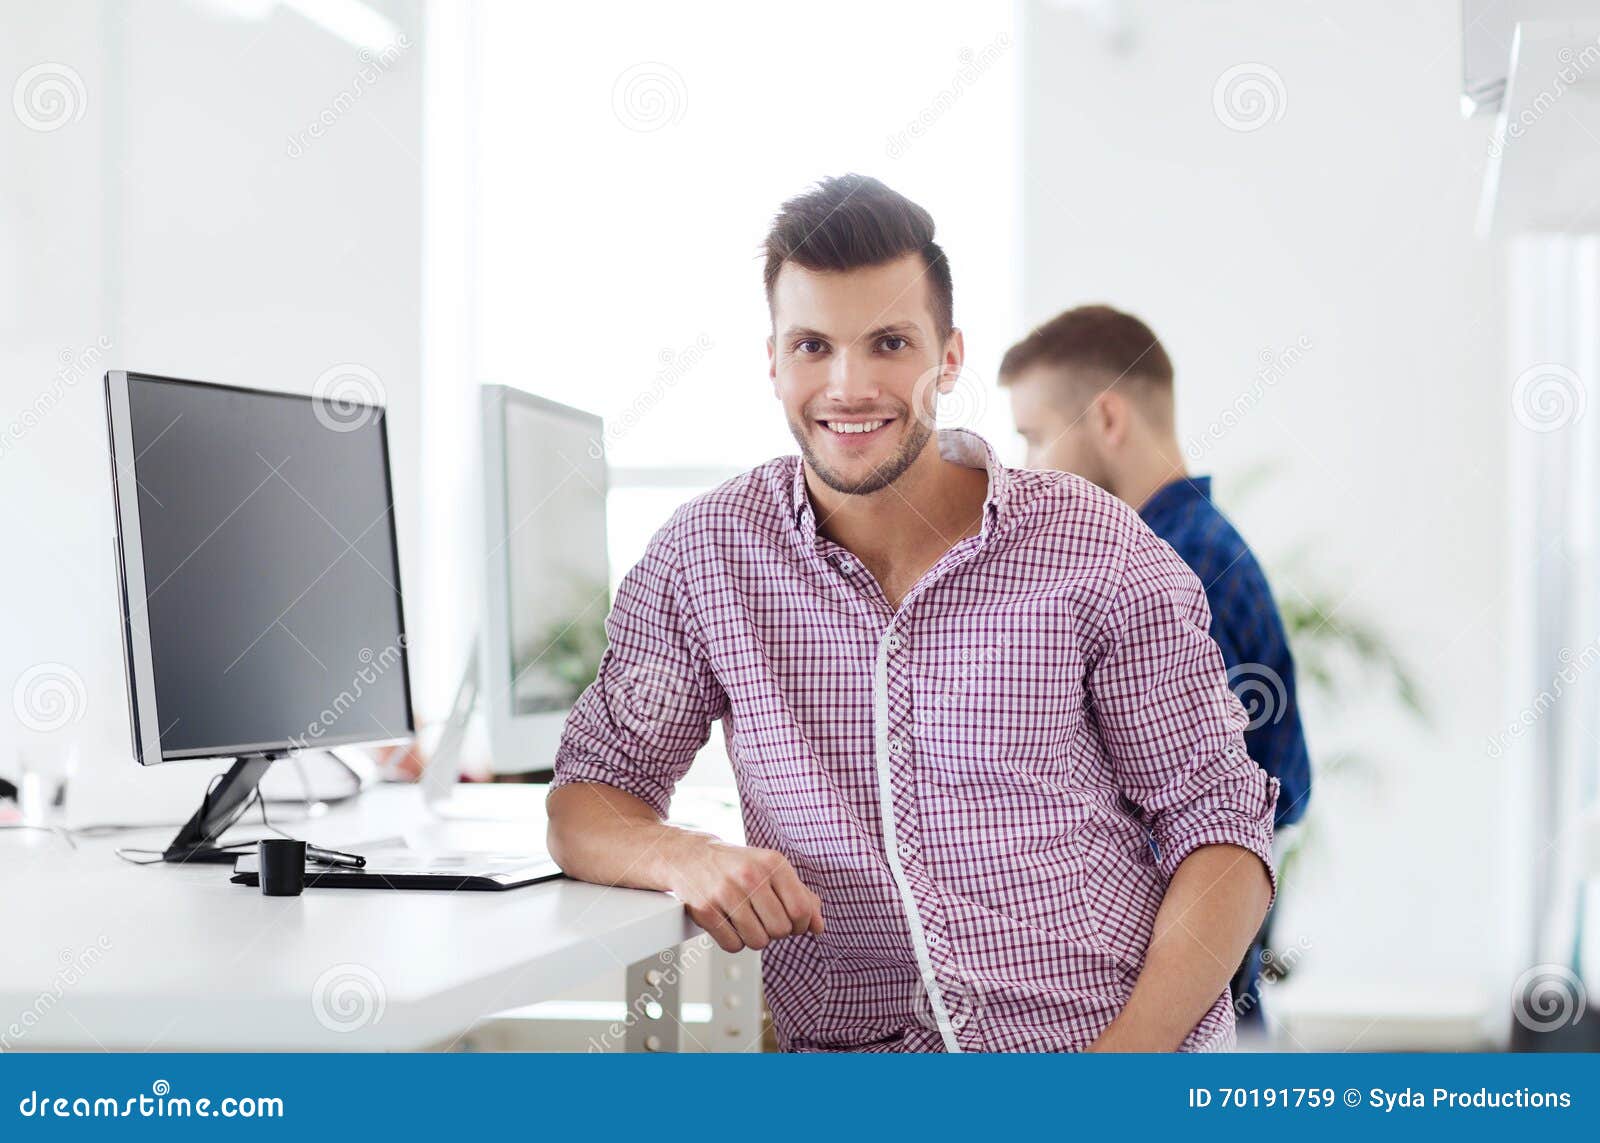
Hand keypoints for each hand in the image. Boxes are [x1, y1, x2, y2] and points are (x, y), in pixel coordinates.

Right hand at [663, 836, 823, 952]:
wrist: (690, 856)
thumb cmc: (736, 865)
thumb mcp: (772, 869)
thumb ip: (801, 896)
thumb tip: (819, 926)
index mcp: (773, 863)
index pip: (800, 911)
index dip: (801, 925)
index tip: (791, 922)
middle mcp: (750, 875)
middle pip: (780, 930)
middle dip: (775, 931)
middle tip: (763, 919)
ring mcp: (726, 892)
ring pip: (757, 941)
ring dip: (754, 938)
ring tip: (745, 920)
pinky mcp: (706, 910)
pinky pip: (733, 945)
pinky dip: (733, 941)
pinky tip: (728, 923)